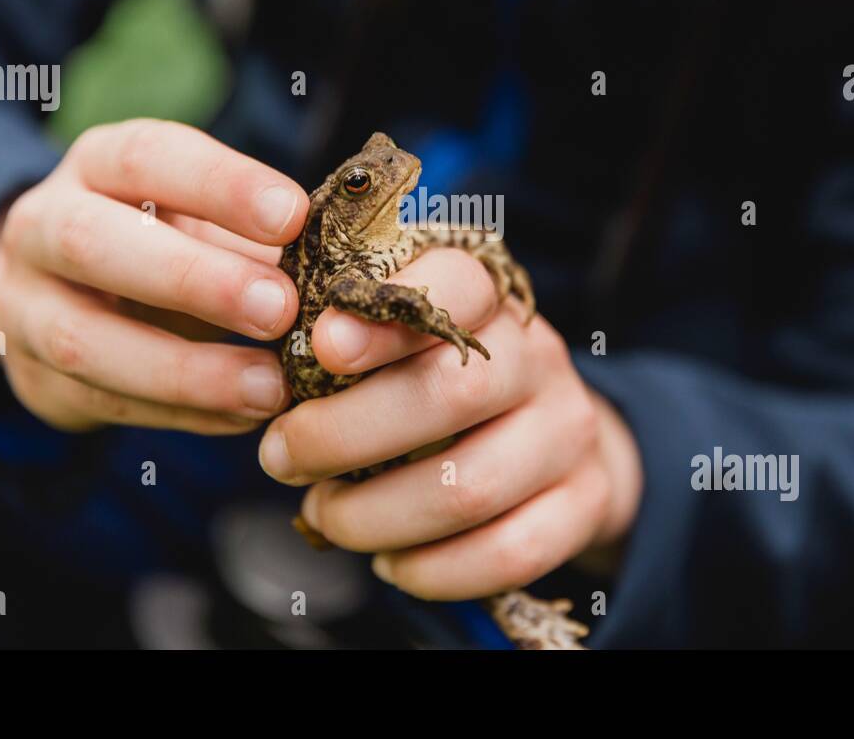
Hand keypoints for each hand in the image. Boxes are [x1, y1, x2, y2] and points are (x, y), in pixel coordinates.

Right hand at [0, 118, 307, 433]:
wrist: (67, 294)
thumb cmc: (165, 239)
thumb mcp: (204, 217)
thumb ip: (257, 232)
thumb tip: (340, 258)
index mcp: (98, 164)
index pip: (147, 156)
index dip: (220, 184)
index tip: (294, 216)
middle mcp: (43, 225)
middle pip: (94, 242)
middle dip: (193, 279)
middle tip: (281, 309)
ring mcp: (24, 305)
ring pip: (84, 339)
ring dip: (186, 371)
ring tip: (271, 388)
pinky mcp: (34, 379)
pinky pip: (103, 401)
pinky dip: (182, 414)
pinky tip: (244, 416)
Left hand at [257, 248, 643, 599]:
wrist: (554, 442)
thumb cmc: (443, 386)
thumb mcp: (408, 345)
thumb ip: (353, 343)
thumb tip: (268, 373)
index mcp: (490, 301)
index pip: (458, 283)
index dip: (386, 317)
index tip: (321, 345)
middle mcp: (538, 358)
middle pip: (448, 393)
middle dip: (345, 435)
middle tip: (282, 458)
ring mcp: (568, 431)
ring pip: (470, 487)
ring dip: (375, 515)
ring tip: (327, 516)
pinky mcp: (585, 502)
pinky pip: (510, 552)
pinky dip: (435, 571)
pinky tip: (391, 563)